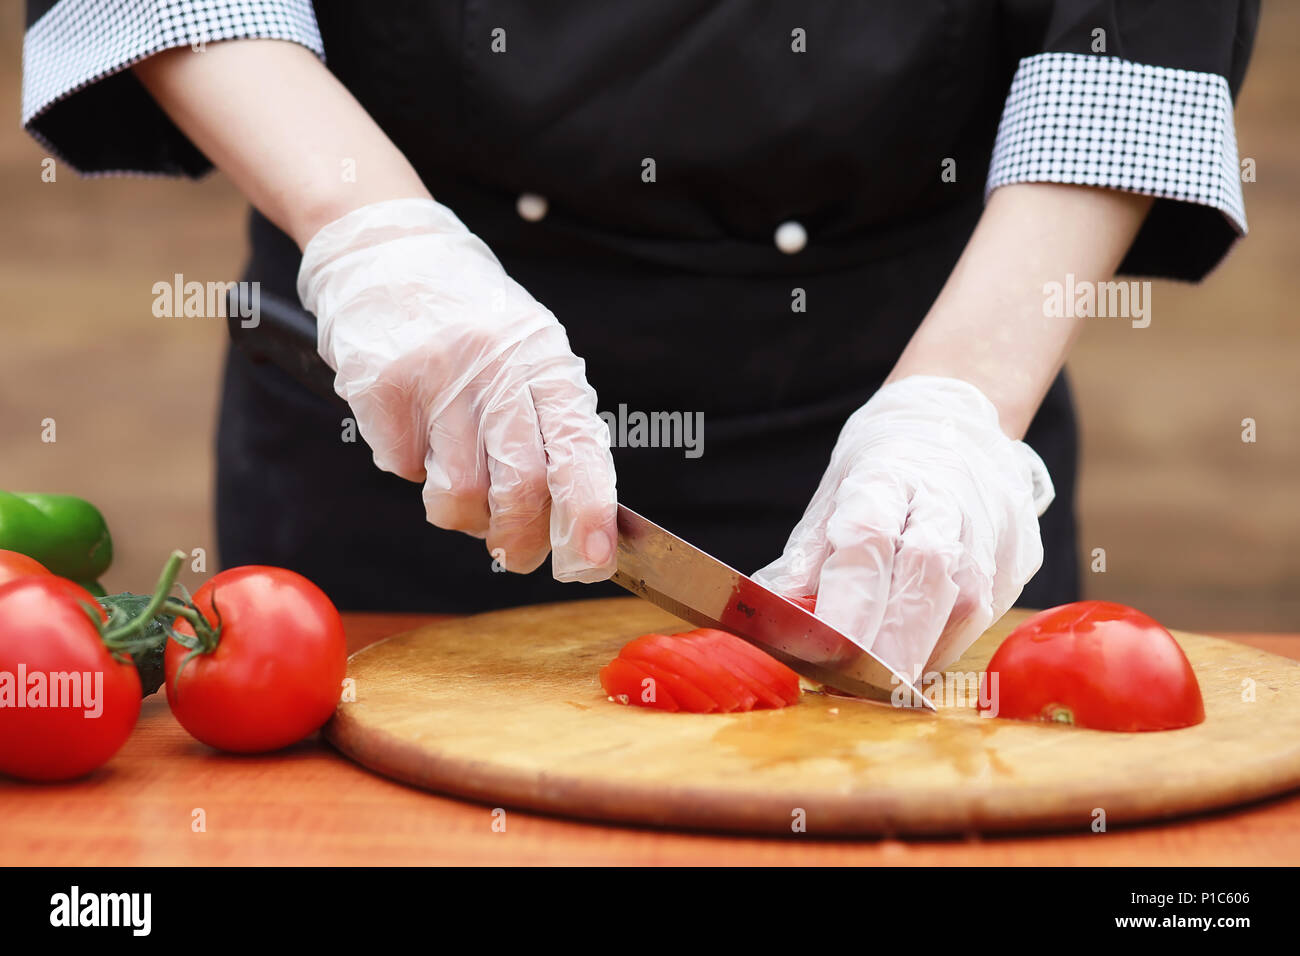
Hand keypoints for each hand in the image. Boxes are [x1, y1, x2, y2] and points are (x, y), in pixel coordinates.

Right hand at [297, 198, 616, 581]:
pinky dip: (410, 467)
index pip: (578, 448)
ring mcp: (438, 374)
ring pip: (458, 492)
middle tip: (516, 555)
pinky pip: (402, 468)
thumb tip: (569, 523)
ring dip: (460, 512)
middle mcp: (497, 365)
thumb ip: (550, 426)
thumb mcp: (530, 355)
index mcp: (546, 361)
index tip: (593, 561)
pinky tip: (414, 428)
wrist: (388, 249)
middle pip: (521, 484)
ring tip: (458, 486)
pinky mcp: (382, 386)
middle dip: (520, 538)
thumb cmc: (471, 319)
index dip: (589, 512)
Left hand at [752, 376, 1053, 679]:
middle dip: (893, 641)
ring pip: (963, 603)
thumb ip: (807, 557)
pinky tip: (915, 659)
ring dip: (919, 652)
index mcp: (890, 474)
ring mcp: (992, 527)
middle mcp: (948, 499)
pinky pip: (983, 614)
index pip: (869, 535)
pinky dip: (944, 644)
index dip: (849, 598)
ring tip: (879, 680)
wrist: (958, 425)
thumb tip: (773, 613)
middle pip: (926, 574)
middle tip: (857, 685)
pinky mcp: (1018, 557)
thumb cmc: (885, 468)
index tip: (825, 648)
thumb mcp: (833, 494)